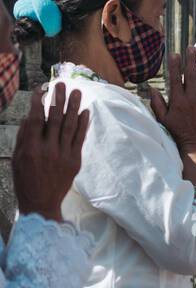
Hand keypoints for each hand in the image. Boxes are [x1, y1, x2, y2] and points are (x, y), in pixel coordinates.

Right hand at [13, 82, 88, 222]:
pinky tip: (85, 111)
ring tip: (78, 91)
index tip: (41, 89)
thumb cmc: (25, 180)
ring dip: (74, 106)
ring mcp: (63, 155)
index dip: (39, 102)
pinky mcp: (75, 160)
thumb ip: (24, 137)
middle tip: (62, 83)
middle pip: (56, 118)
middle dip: (59, 99)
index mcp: (30, 148)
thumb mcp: (18, 158)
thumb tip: (30, 116)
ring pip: (70, 126)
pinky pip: (80, 139)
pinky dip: (83, 124)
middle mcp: (48, 149)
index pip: (36, 119)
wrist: (41, 203)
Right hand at [148, 48, 195, 150]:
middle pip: (191, 75)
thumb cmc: (177, 131)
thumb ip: (157, 103)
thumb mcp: (162, 119)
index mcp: (177, 101)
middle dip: (191, 60)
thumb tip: (152, 88)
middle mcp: (191, 98)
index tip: (174, 53)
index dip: (175, 65)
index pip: (176, 78)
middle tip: (191, 47)